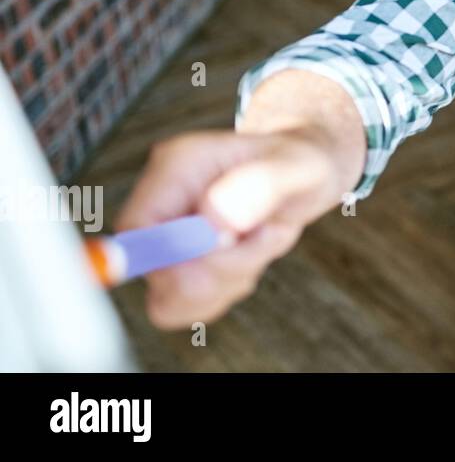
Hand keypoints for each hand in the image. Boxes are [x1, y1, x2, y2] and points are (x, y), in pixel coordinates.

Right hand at [116, 126, 353, 328]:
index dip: (177, 255)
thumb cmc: (298, 162)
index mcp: (176, 167)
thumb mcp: (296, 168)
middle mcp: (163, 202)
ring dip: (229, 279)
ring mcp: (168, 235)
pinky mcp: (180, 262)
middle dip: (220, 269)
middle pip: (155, 271)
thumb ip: (259, 187)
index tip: (231, 242)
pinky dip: (227, 289)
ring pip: (172, 297)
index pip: (136, 229)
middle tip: (265, 237)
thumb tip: (216, 223)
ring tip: (263, 238)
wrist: (304, 172)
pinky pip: (187, 305)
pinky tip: (252, 254)